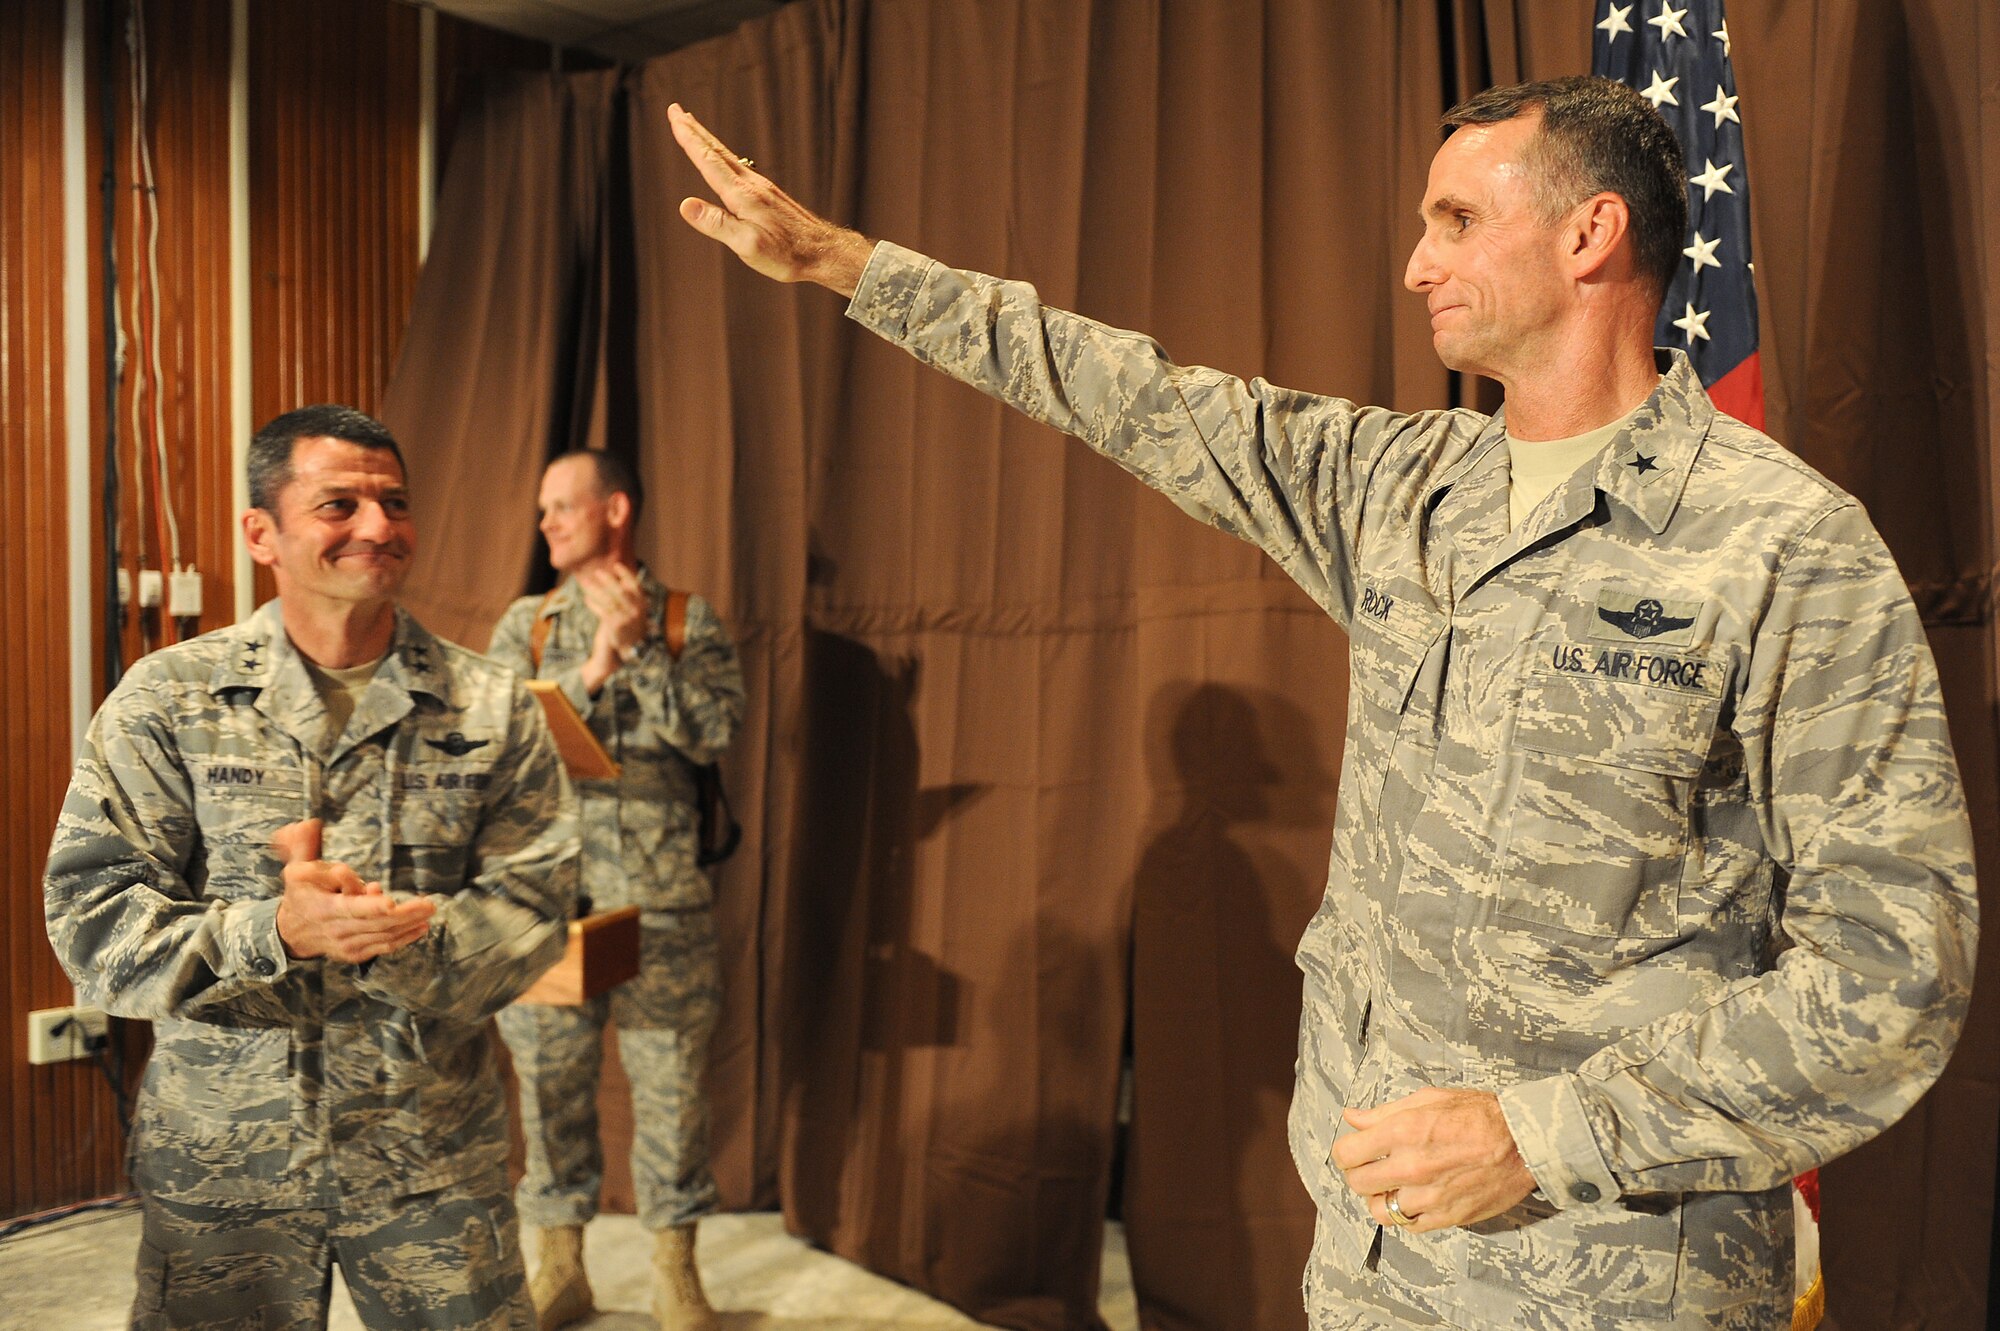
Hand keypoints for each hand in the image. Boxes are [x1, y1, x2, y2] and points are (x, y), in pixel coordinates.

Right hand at [272, 818, 435, 963]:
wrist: (292, 932)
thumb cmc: (302, 893)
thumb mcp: (297, 868)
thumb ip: (303, 846)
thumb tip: (308, 824)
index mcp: (323, 908)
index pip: (349, 907)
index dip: (370, 905)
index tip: (389, 901)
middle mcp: (336, 929)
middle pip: (374, 922)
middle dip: (404, 914)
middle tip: (428, 904)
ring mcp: (346, 944)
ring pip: (382, 935)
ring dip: (408, 924)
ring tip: (428, 911)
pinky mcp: (355, 953)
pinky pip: (383, 947)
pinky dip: (403, 938)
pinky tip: (421, 927)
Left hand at [579, 563, 647, 658]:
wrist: (630, 648)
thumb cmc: (630, 626)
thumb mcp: (634, 611)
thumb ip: (629, 598)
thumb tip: (620, 581)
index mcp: (642, 604)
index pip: (635, 585)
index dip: (626, 574)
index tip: (616, 566)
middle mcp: (635, 610)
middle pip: (620, 590)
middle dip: (608, 580)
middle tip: (597, 572)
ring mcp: (625, 618)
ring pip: (608, 600)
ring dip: (595, 590)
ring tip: (586, 583)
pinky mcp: (615, 625)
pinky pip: (601, 611)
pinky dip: (593, 604)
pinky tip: (586, 599)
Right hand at [669, 103, 873, 294]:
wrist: (824, 253)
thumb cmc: (787, 255)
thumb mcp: (747, 245)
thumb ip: (717, 224)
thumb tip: (686, 205)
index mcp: (742, 195)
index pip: (708, 160)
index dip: (688, 138)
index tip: (674, 116)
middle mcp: (752, 185)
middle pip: (717, 151)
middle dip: (694, 130)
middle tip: (676, 110)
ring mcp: (763, 188)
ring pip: (728, 157)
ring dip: (708, 141)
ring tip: (693, 127)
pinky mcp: (770, 195)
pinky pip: (739, 168)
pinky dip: (723, 157)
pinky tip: (724, 161)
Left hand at [1330, 1087, 1537, 1233]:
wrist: (1525, 1142)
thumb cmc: (1479, 1115)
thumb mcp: (1429, 1098)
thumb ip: (1384, 1112)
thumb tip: (1352, 1118)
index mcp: (1403, 1131)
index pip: (1346, 1154)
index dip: (1345, 1152)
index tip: (1353, 1151)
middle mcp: (1412, 1166)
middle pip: (1357, 1183)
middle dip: (1358, 1173)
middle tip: (1372, 1167)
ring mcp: (1429, 1196)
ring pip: (1379, 1210)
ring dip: (1380, 1197)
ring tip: (1393, 1185)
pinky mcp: (1447, 1217)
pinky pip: (1409, 1226)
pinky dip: (1406, 1214)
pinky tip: (1415, 1198)